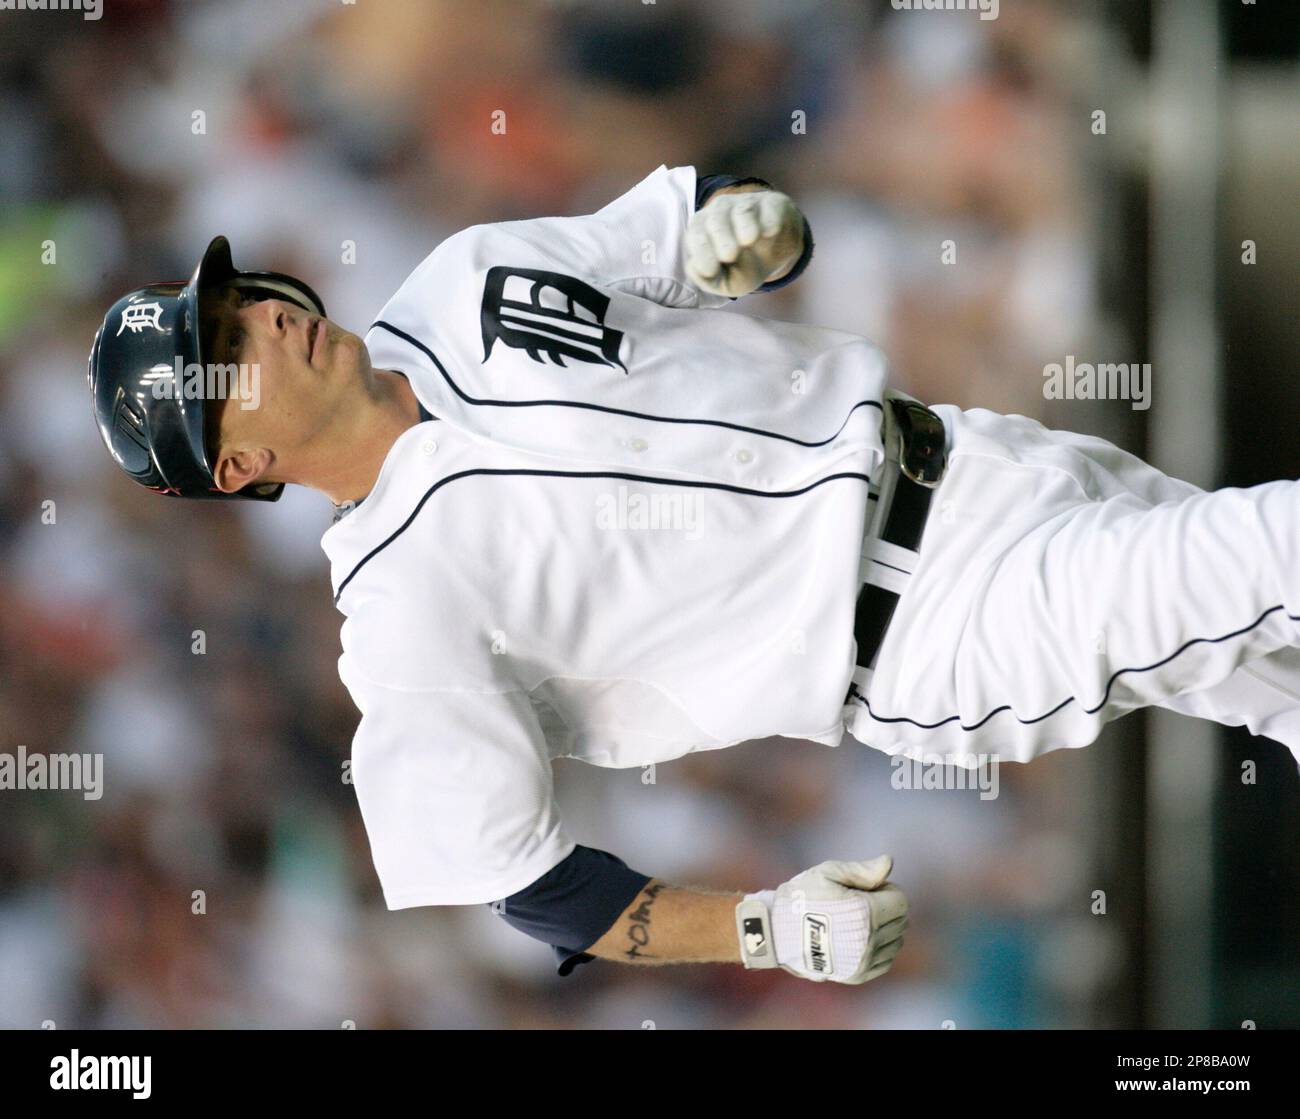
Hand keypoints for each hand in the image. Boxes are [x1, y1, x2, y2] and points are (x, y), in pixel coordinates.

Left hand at [684, 189, 804, 297]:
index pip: (696, 234)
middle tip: (729, 256)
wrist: (778, 255)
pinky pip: (770, 209)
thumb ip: (708, 280)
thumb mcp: (726, 282)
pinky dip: (769, 220)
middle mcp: (722, 210)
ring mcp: (748, 203)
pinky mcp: (773, 204)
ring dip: (744, 225)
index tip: (711, 271)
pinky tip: (769, 233)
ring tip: (748, 240)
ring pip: (743, 210)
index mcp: (704, 227)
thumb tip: (696, 269)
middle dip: (721, 237)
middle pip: (716, 218)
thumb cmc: (744, 267)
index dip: (701, 252)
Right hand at [735, 855, 907, 983]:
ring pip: (896, 942)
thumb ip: (862, 870)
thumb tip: (889, 863)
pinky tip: (860, 938)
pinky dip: (880, 948)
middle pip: (901, 921)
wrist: (776, 932)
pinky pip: (886, 961)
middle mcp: (868, 940)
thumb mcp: (828, 873)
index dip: (885, 889)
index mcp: (864, 912)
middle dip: (886, 907)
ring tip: (858, 921)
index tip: (865, 888)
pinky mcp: (857, 975)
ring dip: (885, 929)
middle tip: (860, 901)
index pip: (900, 901)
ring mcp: (863, 961)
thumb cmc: (802, 897)